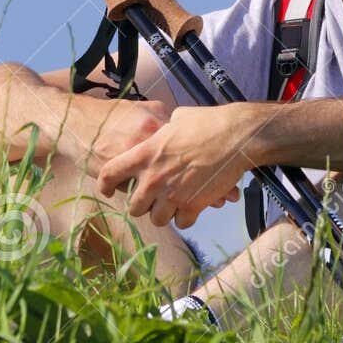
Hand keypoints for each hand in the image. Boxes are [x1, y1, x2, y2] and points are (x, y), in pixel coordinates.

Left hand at [96, 104, 258, 228]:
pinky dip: (186, 218)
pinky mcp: (193, 206)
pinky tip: (191, 207)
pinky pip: (182, 223)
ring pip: (157, 220)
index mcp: (145, 154)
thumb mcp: (176, 119)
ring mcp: (173, 195)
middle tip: (151, 199)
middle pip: (134, 207)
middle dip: (141, 205)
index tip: (108, 191)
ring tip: (172, 204)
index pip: (109, 174)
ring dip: (164, 214)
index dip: (105, 185)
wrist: (237, 137)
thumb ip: (162, 131)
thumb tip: (163, 130)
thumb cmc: (208, 122)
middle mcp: (154, 178)